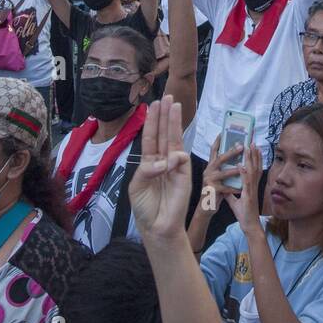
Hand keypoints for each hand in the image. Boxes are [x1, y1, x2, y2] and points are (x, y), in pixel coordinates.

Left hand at [129, 96, 190, 240]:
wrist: (157, 226)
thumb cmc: (145, 207)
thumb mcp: (137, 185)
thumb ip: (146, 169)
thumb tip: (163, 161)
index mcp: (150, 162)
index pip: (151, 137)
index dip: (152, 121)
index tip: (153, 104)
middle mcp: (163, 161)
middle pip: (164, 133)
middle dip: (165, 115)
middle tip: (167, 96)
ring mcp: (175, 166)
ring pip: (174, 140)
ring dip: (174, 123)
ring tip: (174, 105)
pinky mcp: (184, 175)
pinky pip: (180, 160)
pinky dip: (175, 157)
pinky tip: (172, 158)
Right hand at [199, 137, 244, 211]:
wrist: (206, 207)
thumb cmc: (215, 190)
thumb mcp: (218, 176)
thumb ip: (224, 167)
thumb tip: (236, 156)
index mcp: (211, 166)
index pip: (214, 150)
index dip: (218, 140)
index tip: (223, 131)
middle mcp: (208, 170)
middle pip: (220, 158)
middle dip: (231, 152)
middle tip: (242, 145)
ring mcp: (209, 180)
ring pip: (223, 173)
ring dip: (234, 170)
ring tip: (243, 167)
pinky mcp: (211, 190)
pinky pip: (225, 188)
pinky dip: (233, 188)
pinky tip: (240, 188)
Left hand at [224, 144, 263, 236]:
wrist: (249, 226)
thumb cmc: (244, 214)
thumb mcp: (236, 202)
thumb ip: (232, 194)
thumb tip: (227, 188)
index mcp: (251, 186)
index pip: (254, 169)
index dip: (254, 158)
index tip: (253, 148)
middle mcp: (253, 186)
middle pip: (256, 167)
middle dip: (255, 154)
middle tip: (253, 142)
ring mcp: (252, 190)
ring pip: (252, 171)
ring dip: (251, 159)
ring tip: (249, 148)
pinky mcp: (248, 196)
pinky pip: (246, 183)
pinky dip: (244, 173)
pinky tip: (241, 165)